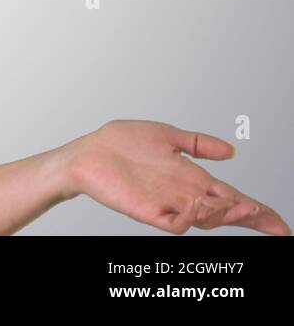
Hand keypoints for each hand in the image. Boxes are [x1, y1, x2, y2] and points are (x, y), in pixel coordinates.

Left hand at [66, 120, 289, 234]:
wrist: (85, 152)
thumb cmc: (119, 143)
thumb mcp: (166, 135)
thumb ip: (198, 143)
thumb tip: (231, 152)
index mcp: (191, 178)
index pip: (232, 197)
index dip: (257, 210)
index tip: (280, 224)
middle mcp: (184, 194)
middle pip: (227, 213)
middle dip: (251, 218)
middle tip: (272, 223)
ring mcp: (168, 204)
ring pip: (207, 220)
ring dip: (227, 215)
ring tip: (243, 207)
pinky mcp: (148, 211)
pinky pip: (177, 223)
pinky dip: (192, 218)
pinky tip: (200, 205)